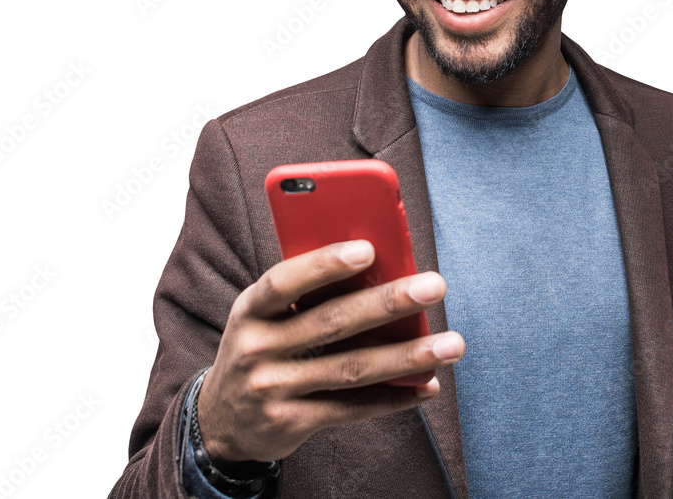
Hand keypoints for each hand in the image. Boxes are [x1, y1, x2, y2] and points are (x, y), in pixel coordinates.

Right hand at [196, 239, 464, 461]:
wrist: (220, 420)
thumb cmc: (261, 346)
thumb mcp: (264, 315)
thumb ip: (306, 294)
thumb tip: (379, 267)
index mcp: (250, 309)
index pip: (285, 281)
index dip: (325, 264)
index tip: (369, 249)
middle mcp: (256, 348)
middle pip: (331, 323)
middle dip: (389, 302)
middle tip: (434, 285)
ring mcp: (272, 389)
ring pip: (351, 369)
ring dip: (408, 356)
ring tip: (451, 344)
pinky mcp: (290, 424)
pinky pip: (352, 409)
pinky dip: (394, 398)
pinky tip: (427, 385)